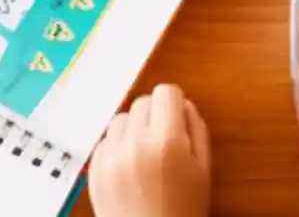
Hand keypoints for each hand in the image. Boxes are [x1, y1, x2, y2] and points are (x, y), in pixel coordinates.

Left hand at [89, 84, 210, 216]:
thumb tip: (184, 104)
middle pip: (142, 102)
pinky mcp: (94, 169)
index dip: (174, 103)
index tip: (177, 117)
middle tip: (163, 140)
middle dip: (155, 115)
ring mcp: (110, 157)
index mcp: (167, 143)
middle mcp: (135, 144)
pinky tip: (129, 168)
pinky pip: (105, 140)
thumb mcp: (204, 170)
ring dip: (133, 129)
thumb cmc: (182, 210)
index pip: (166, 92)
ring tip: (144, 154)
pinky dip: (117, 146)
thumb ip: (197, 130)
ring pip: (121, 118)